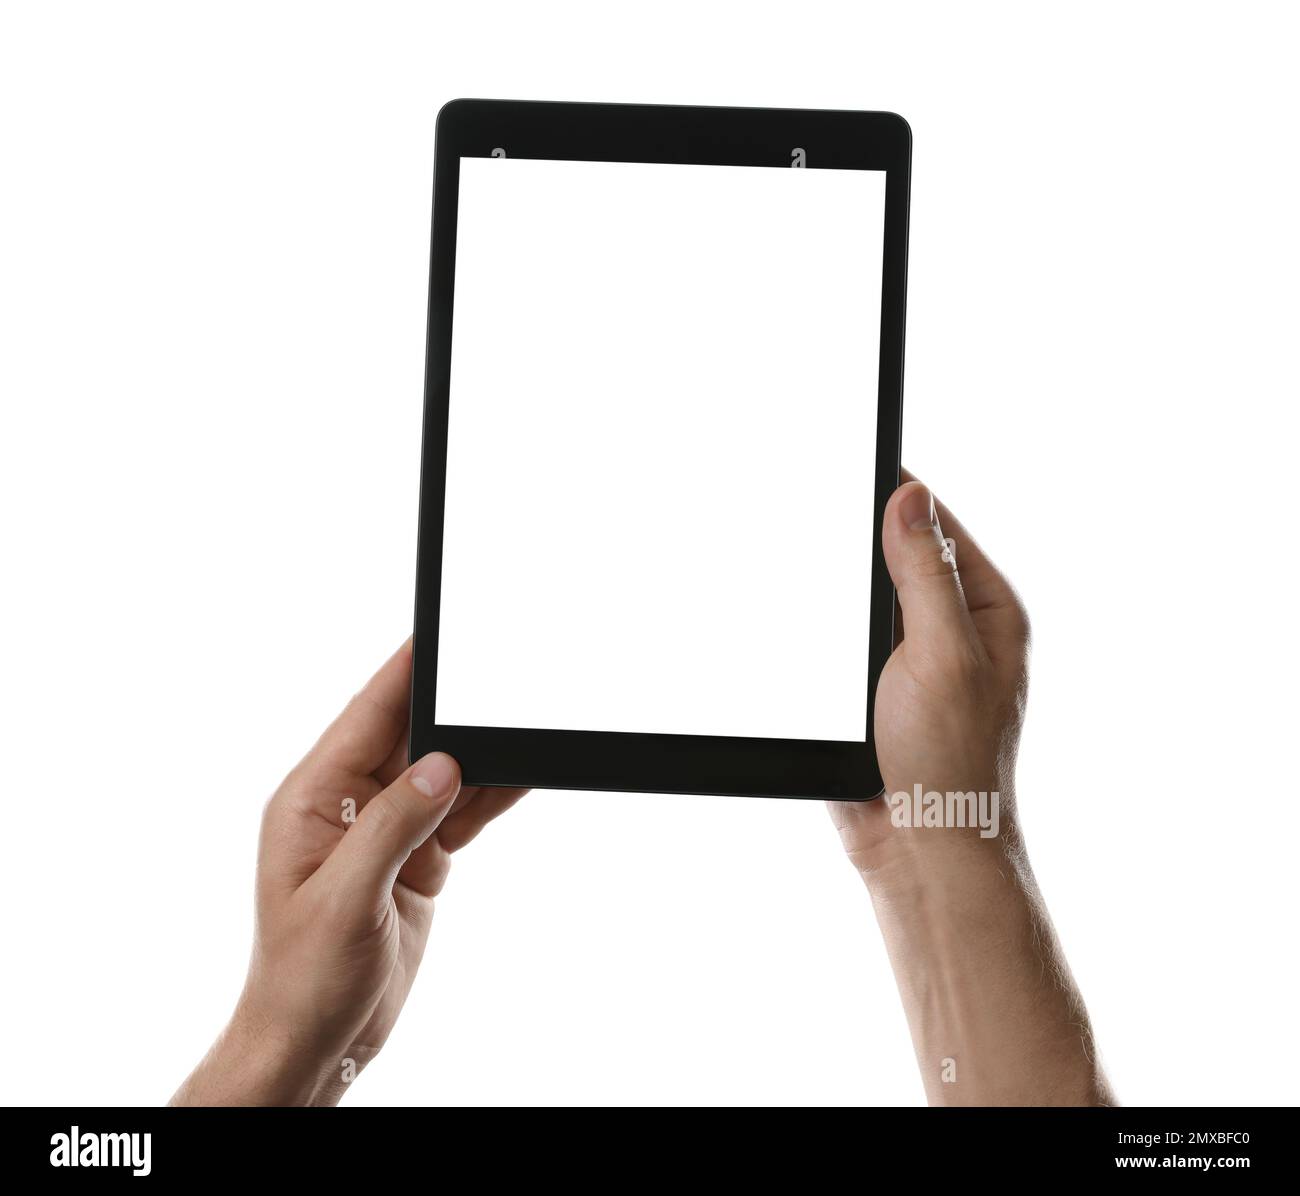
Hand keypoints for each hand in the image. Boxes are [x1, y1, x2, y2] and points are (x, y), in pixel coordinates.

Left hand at [172, 640, 523, 1105]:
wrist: (317, 1043)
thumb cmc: (303, 979)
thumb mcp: (345, 900)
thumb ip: (392, 827)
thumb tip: (441, 765)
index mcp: (312, 799)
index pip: (366, 716)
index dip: (404, 672)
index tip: (437, 633)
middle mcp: (349, 806)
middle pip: (412, 736)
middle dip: (456, 708)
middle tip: (502, 675)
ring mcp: (387, 832)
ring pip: (445, 773)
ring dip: (483, 753)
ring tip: (525, 720)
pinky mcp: (417, 860)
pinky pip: (461, 814)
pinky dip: (492, 796)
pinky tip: (524, 774)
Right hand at [831, 470, 1030, 870]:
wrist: (916, 847)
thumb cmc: (948, 761)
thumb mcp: (943, 654)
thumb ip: (927, 574)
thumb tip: (911, 497)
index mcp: (987, 611)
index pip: (937, 527)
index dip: (894, 494)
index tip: (851, 459)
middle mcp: (951, 627)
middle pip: (895, 554)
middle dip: (856, 539)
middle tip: (810, 509)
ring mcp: (909, 656)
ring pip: (861, 595)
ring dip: (834, 586)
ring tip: (801, 563)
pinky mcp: (869, 686)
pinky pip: (839, 636)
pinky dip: (819, 625)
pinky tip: (798, 616)